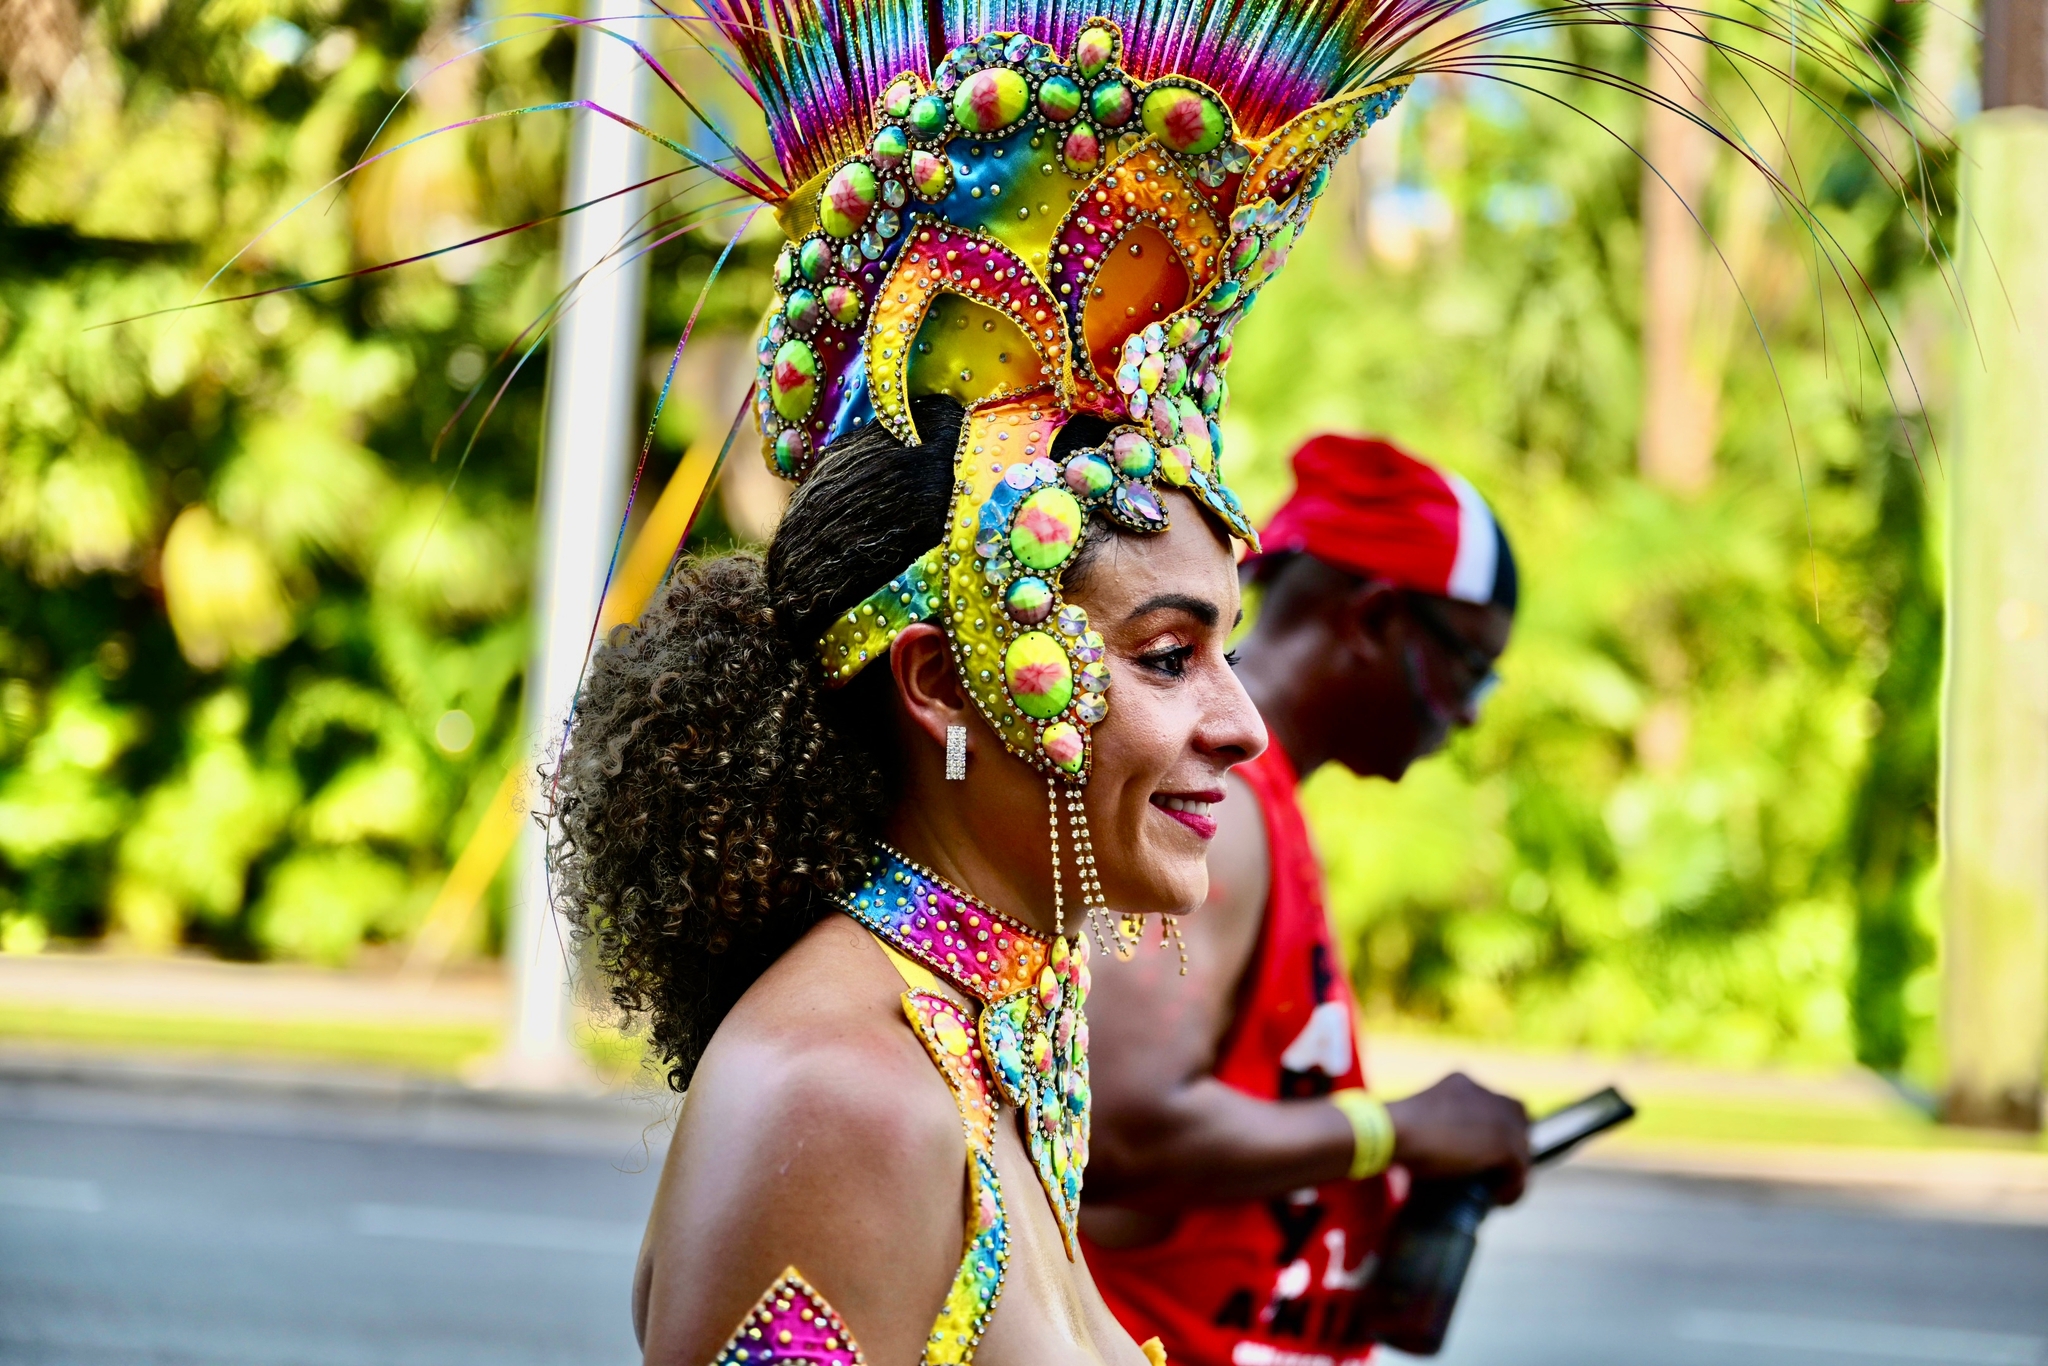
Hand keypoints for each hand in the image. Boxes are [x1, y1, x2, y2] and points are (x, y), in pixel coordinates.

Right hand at [1384, 1072, 1530, 1205]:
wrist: (1392, 1132)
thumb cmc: (1391, 1132)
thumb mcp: (1417, 1122)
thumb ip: (1430, 1128)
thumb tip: (1426, 1154)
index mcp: (1460, 1082)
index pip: (1492, 1102)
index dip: (1493, 1128)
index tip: (1481, 1154)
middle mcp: (1484, 1092)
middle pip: (1517, 1118)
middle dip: (1511, 1144)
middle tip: (1495, 1172)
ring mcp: (1498, 1117)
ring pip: (1521, 1145)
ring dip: (1513, 1169)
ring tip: (1496, 1190)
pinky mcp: (1504, 1143)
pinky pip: (1520, 1169)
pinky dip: (1513, 1186)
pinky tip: (1497, 1198)